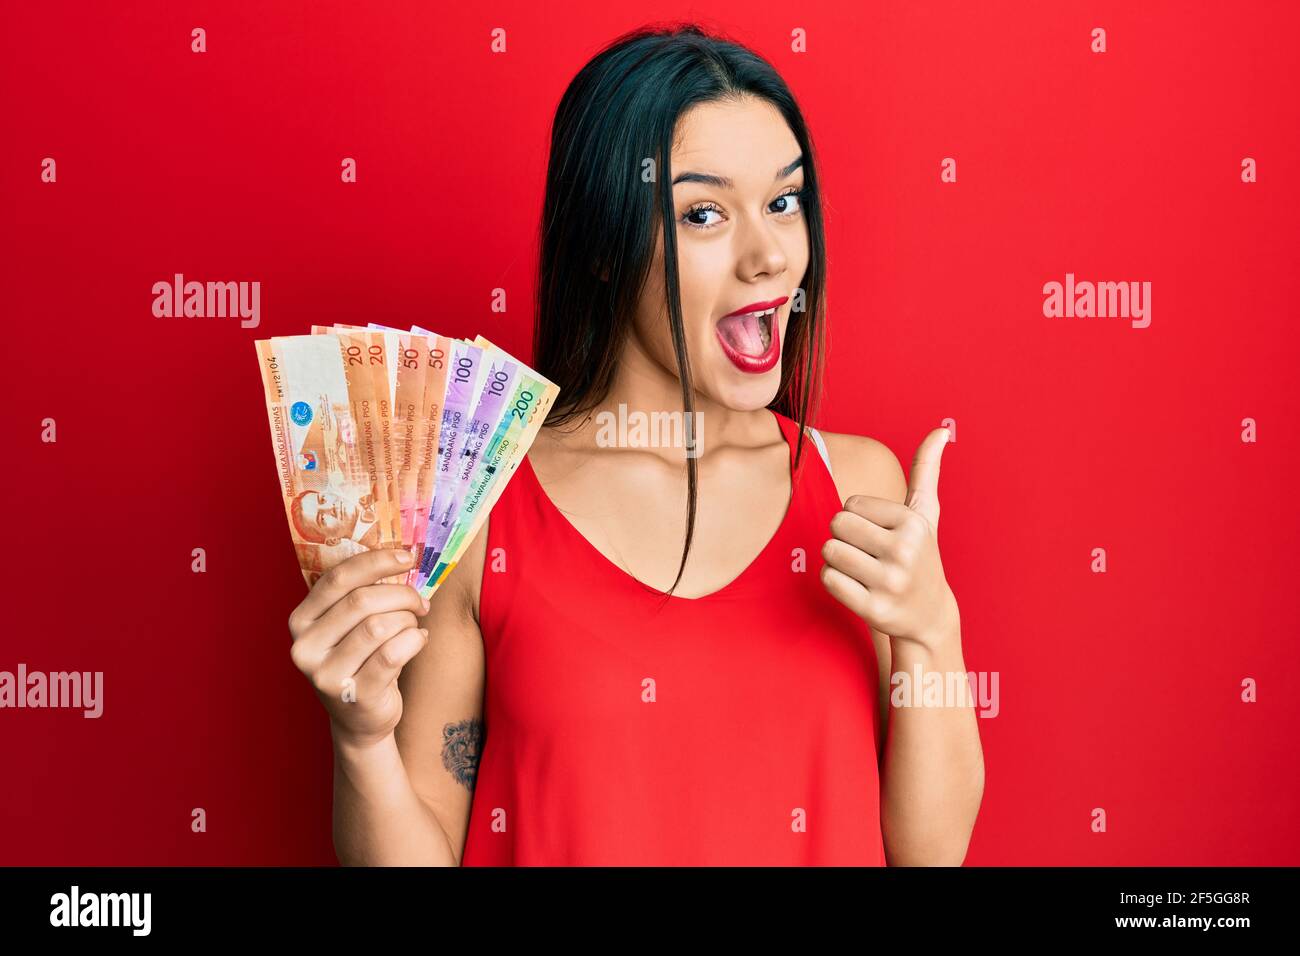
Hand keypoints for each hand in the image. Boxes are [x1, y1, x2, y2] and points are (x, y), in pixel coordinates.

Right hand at [287, 548, 430, 747]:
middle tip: (420, 602)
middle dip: (401, 595)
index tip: (407, 557)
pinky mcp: (353, 696)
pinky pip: (393, 654)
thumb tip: (403, 557)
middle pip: (362, 601)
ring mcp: (325, 675)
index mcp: (301, 620)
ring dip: (408, 620)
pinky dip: (415, 640)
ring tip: (414, 626)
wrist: (360, 719)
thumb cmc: (360, 660)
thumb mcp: (349, 626)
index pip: (338, 578)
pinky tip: (419, 640)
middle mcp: (305, 647)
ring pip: (379, 626)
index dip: (377, 562)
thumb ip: (362, 594)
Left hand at [820, 428, 958, 651]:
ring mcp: (890, 582)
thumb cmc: (919, 555)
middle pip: (836, 526)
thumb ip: (926, 470)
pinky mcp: (873, 609)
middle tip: (868, 554)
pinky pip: (828, 580)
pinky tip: (859, 589)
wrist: (929, 616)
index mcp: (912, 522)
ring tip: (864, 571)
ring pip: (829, 552)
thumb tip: (941, 430)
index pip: (850, 504)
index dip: (858, 519)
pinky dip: (835, 583)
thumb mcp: (925, 514)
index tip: (881, 536)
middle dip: (844, 538)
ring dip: (838, 561)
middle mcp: (904, 551)